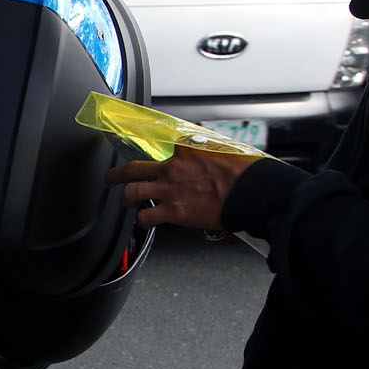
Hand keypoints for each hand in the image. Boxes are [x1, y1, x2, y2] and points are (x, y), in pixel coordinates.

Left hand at [105, 149, 261, 231]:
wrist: (256, 192)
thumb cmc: (249, 174)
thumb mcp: (229, 153)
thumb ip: (211, 157)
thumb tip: (212, 165)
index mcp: (188, 148)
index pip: (166, 145)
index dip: (162, 154)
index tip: (160, 159)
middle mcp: (174, 166)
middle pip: (135, 167)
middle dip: (119, 174)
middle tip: (112, 178)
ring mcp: (171, 188)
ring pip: (133, 191)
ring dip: (126, 198)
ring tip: (126, 202)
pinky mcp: (173, 210)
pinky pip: (146, 216)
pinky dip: (142, 221)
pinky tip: (144, 222)